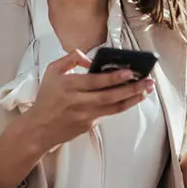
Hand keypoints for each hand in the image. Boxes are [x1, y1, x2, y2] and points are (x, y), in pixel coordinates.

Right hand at [23, 49, 153, 151]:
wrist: (38, 128)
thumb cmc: (47, 97)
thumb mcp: (52, 71)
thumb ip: (70, 59)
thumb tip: (89, 59)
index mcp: (69, 86)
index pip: (96, 81)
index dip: (115, 78)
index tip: (130, 72)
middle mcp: (78, 102)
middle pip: (110, 95)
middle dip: (132, 88)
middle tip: (148, 81)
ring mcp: (85, 115)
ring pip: (114, 107)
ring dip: (132, 99)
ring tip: (146, 91)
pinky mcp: (89, 125)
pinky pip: (108, 113)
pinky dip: (121, 105)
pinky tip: (132, 99)